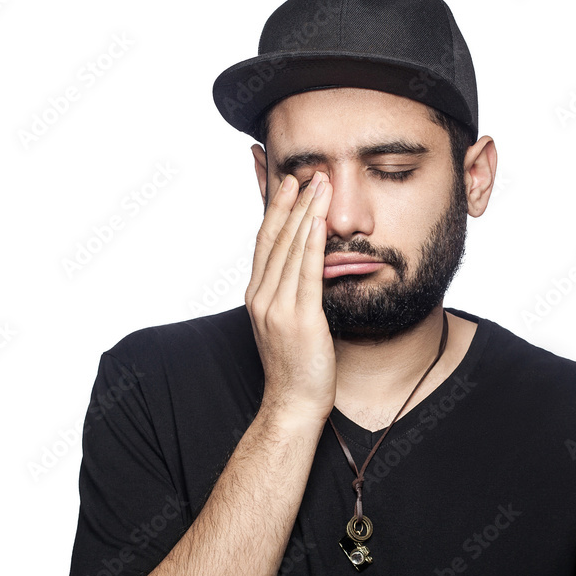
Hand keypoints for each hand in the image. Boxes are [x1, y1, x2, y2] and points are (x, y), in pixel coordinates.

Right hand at [245, 170, 335, 425]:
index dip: (275, 210)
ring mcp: (277, 308)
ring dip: (306, 213)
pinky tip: (318, 222)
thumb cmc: (296, 366)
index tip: (287, 183)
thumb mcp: (286, 322)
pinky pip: (305, 274)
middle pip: (275, 239)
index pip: (264, 242)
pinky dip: (311, 245)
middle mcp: (262, 297)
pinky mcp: (299, 320)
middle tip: (306, 173)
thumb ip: (291, 292)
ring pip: (290, 250)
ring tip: (318, 186)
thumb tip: (307, 266)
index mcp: (257, 296)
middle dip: (292, 203)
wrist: (293, 403)